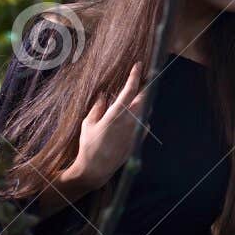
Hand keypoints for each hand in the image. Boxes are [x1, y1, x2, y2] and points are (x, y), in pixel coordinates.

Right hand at [65, 63, 147, 190]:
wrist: (96, 170)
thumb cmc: (88, 145)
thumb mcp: (88, 123)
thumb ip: (97, 107)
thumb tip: (102, 94)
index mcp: (116, 114)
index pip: (130, 90)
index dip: (135, 75)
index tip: (139, 65)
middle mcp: (130, 121)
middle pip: (145, 97)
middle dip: (146, 84)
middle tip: (147, 74)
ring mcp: (137, 131)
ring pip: (146, 109)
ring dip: (144, 100)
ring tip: (139, 92)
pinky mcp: (139, 140)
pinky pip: (144, 122)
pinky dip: (141, 115)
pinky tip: (135, 114)